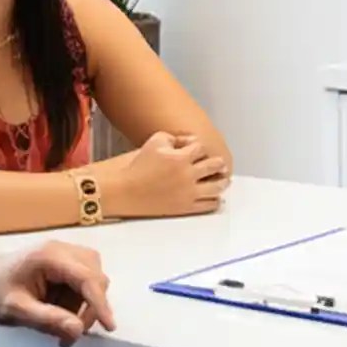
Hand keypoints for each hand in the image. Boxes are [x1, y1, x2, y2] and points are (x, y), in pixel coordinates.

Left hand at [0, 242, 115, 346]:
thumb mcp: (16, 310)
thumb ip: (47, 319)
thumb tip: (79, 329)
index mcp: (50, 257)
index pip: (87, 278)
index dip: (100, 303)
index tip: (109, 327)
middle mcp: (61, 249)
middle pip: (94, 275)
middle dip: (91, 306)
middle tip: (71, 332)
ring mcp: (63, 253)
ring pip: (92, 278)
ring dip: (84, 303)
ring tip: (62, 323)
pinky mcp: (62, 261)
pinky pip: (82, 279)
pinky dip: (77, 299)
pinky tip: (59, 311)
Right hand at [105, 132, 229, 217]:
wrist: (123, 191)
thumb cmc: (136, 165)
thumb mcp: (154, 141)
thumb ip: (175, 138)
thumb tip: (189, 142)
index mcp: (180, 158)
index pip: (202, 147)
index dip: (199, 147)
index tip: (196, 150)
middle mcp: (187, 175)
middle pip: (215, 166)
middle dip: (218, 164)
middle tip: (220, 165)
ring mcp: (188, 193)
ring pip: (217, 187)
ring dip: (222, 182)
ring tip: (223, 180)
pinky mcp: (185, 208)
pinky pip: (209, 205)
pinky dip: (215, 200)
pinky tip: (214, 197)